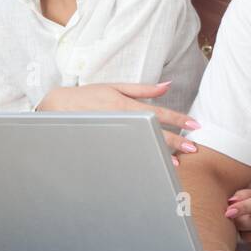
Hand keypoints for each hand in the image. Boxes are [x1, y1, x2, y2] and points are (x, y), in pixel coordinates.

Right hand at [36, 82, 199, 160]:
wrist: (55, 107)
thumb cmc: (88, 95)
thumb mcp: (116, 87)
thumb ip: (143, 89)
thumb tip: (167, 86)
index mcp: (126, 104)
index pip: (157, 112)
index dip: (177, 119)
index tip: (194, 125)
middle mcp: (121, 119)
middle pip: (152, 131)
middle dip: (174, 141)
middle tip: (192, 148)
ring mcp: (112, 134)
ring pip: (140, 144)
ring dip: (159, 153)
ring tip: (175, 163)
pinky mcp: (103, 145)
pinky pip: (125, 153)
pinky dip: (139, 159)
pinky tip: (149, 165)